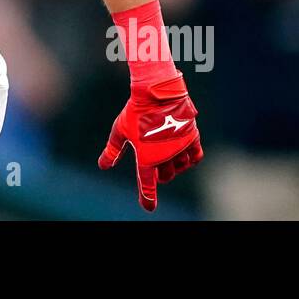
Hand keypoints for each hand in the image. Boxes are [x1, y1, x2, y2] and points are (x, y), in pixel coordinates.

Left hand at [98, 71, 203, 211]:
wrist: (156, 91)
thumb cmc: (135, 110)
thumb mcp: (120, 130)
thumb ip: (112, 150)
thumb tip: (103, 166)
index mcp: (146, 157)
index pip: (147, 185)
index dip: (147, 198)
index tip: (148, 207)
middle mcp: (165, 157)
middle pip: (165, 176)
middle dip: (160, 175)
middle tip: (155, 167)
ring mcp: (180, 148)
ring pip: (180, 167)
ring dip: (174, 166)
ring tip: (167, 156)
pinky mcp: (192, 138)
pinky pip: (195, 157)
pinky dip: (189, 159)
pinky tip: (183, 154)